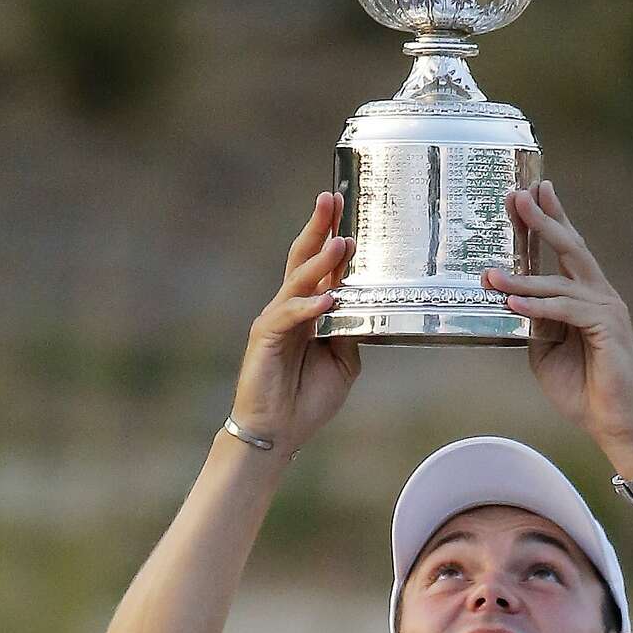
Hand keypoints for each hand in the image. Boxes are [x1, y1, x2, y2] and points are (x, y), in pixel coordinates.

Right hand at [230, 192, 359, 454]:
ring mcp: (275, 320)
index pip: (320, 265)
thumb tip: (367, 305)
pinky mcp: (264, 338)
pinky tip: (328, 298)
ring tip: (341, 243)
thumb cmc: (308, 399)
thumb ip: (352, 330)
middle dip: (318, 228)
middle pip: (302, 258)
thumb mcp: (344, 360)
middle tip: (332, 198)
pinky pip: (289, 315)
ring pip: (297, 281)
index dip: (332, 236)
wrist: (278, 434)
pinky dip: (309, 306)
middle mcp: (289, 307)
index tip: (347, 207)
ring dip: (320, 262)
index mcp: (308, 310)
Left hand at [483, 182, 632, 473]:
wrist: (616, 424)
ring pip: (561, 281)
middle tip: (519, 194)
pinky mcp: (608, 328)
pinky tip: (512, 300)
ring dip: (522, 276)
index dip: (551, 217)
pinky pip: (566, 310)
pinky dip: (538, 305)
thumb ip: (534, 323)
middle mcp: (600, 294)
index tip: (533, 189)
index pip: (568, 248)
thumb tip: (510, 300)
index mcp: (587, 295)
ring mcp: (607, 309)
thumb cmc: (584, 389)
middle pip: (571, 247)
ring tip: (489, 273)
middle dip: (544, 219)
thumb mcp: (546, 351)